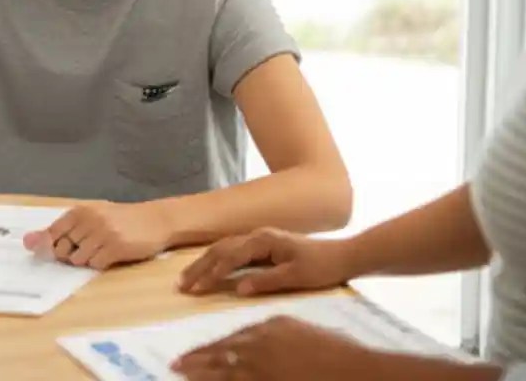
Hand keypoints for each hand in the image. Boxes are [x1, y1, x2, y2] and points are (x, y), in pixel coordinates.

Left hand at [22, 201, 171, 269]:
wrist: (156, 220)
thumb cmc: (121, 220)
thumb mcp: (92, 218)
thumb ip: (60, 230)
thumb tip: (27, 242)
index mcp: (80, 210)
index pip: (53, 232)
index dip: (51, 246)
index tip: (56, 251)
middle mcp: (89, 220)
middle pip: (62, 249)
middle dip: (71, 254)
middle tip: (88, 248)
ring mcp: (103, 233)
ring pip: (78, 259)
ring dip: (87, 260)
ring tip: (102, 250)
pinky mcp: (116, 247)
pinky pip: (95, 264)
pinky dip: (101, 264)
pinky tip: (112, 255)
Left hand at [172, 315, 378, 379]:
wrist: (354, 369)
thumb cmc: (334, 352)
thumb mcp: (299, 331)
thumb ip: (274, 334)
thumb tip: (252, 342)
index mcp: (269, 326)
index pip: (232, 337)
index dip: (211, 347)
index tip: (195, 353)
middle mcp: (260, 344)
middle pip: (220, 352)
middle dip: (196, 360)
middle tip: (176, 365)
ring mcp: (262, 366)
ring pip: (222, 371)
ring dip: (200, 374)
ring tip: (181, 374)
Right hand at [178, 227, 353, 295]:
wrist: (343, 255)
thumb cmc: (322, 266)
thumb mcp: (296, 276)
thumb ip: (266, 281)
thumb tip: (237, 289)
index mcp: (264, 240)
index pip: (230, 255)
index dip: (212, 272)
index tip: (197, 288)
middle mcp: (258, 236)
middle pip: (221, 248)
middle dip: (200, 267)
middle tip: (182, 285)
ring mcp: (259, 239)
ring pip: (224, 248)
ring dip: (204, 263)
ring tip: (187, 278)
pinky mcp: (263, 246)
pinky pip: (232, 251)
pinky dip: (217, 260)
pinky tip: (208, 269)